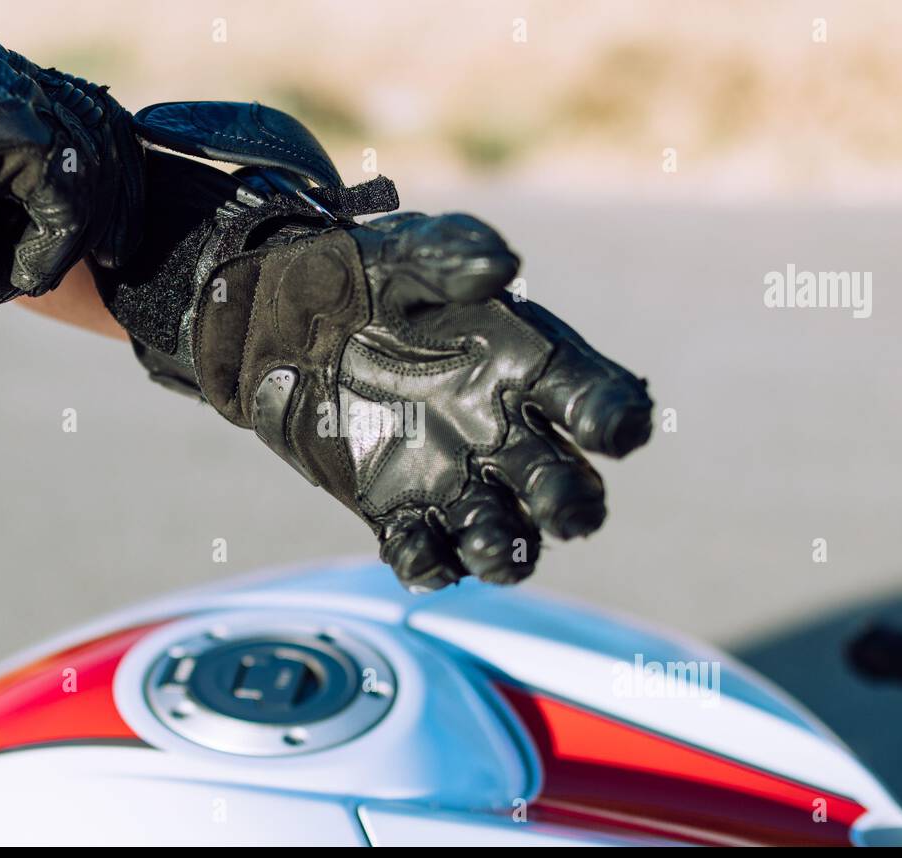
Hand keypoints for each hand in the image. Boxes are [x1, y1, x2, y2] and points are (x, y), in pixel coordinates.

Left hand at [89, 103, 652, 588]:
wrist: (284, 321)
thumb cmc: (363, 276)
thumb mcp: (405, 251)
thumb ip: (453, 253)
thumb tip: (501, 267)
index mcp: (527, 364)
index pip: (595, 399)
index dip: (616, 417)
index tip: (616, 430)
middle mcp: (504, 430)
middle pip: (563, 486)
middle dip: (571, 505)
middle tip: (561, 509)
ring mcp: (454, 477)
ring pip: (504, 535)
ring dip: (506, 552)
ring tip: (493, 549)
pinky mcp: (397, 509)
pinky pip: (425, 552)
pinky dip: (426, 563)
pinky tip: (416, 552)